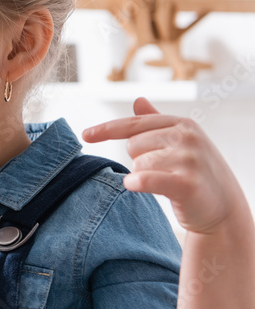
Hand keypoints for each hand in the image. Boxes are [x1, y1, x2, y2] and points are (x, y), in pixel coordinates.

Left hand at [83, 97, 246, 234]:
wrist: (224, 209)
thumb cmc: (196, 174)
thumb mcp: (180, 143)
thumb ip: (156, 123)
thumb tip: (138, 100)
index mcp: (182, 124)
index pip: (133, 124)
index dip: (106, 130)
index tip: (85, 135)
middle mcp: (186, 137)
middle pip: (132, 146)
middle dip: (140, 161)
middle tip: (164, 172)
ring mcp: (188, 159)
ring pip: (137, 165)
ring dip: (145, 176)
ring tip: (168, 182)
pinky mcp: (187, 183)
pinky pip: (144, 178)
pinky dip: (135, 183)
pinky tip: (136, 186)